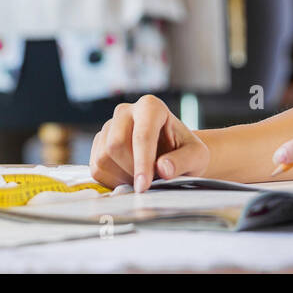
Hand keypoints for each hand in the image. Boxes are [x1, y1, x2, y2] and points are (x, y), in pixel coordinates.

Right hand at [89, 95, 209, 191]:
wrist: (172, 153)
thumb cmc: (185, 151)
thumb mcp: (196, 156)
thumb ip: (183, 161)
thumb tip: (163, 168)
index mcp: (150, 106)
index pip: (142, 135)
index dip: (142, 162)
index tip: (144, 186)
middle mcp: (125, 111)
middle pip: (116, 145)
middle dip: (132, 170)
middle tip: (150, 183)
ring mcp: (108, 126)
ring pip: (103, 157)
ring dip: (122, 177)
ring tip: (143, 178)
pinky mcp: (98, 144)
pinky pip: (96, 168)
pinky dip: (112, 181)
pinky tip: (130, 178)